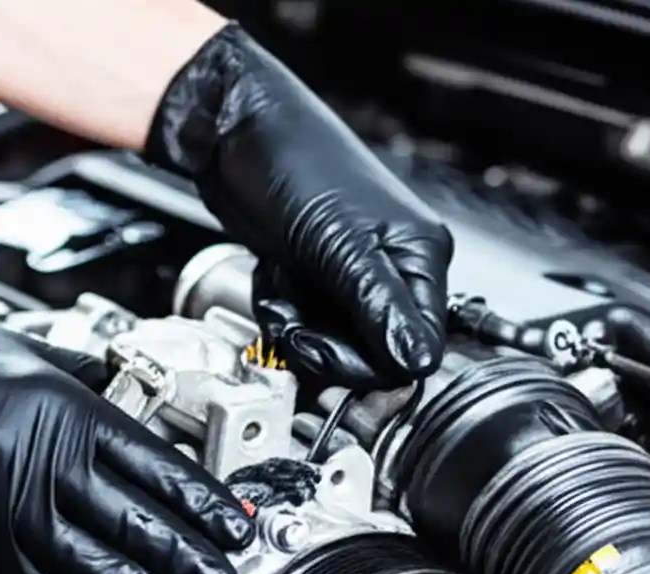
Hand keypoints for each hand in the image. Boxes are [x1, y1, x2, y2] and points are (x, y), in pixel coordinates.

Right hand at [0, 282, 254, 573]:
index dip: (205, 502)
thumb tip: (122, 388)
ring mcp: (9, 513)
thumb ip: (83, 374)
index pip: (158, 468)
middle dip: (192, 558)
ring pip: (99, 568)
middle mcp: (46, 467)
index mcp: (67, 413)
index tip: (232, 522)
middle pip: (140, 525)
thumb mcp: (25, 348)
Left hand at [145, 23, 451, 388]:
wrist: (231, 133)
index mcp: (418, 255)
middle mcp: (392, 266)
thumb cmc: (291, 161)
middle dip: (323, 345)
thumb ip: (378, 306)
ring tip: (279, 295)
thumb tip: (417, 360)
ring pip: (334, 340)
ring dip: (297, 328)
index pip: (417, 346)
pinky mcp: (316, 272)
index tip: (325, 349)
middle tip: (291, 324)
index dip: (369, 363)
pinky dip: (282, 310)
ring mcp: (352, 271)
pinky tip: (272, 281)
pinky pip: (305, 320)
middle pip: (372, 352)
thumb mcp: (337, 244)